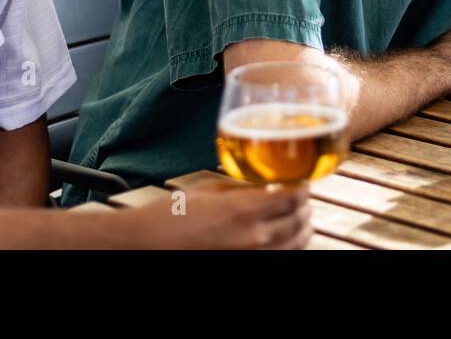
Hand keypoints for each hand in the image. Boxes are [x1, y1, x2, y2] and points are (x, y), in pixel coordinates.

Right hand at [123, 180, 312, 248]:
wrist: (146, 244)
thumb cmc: (170, 216)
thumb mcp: (208, 189)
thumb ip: (240, 186)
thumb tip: (264, 182)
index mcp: (243, 210)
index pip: (293, 196)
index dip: (303, 187)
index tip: (302, 181)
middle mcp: (252, 237)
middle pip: (299, 221)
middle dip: (304, 208)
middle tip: (302, 198)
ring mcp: (251, 258)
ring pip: (294, 245)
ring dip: (301, 229)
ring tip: (299, 219)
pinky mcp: (244, 268)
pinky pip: (278, 257)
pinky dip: (286, 247)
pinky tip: (281, 238)